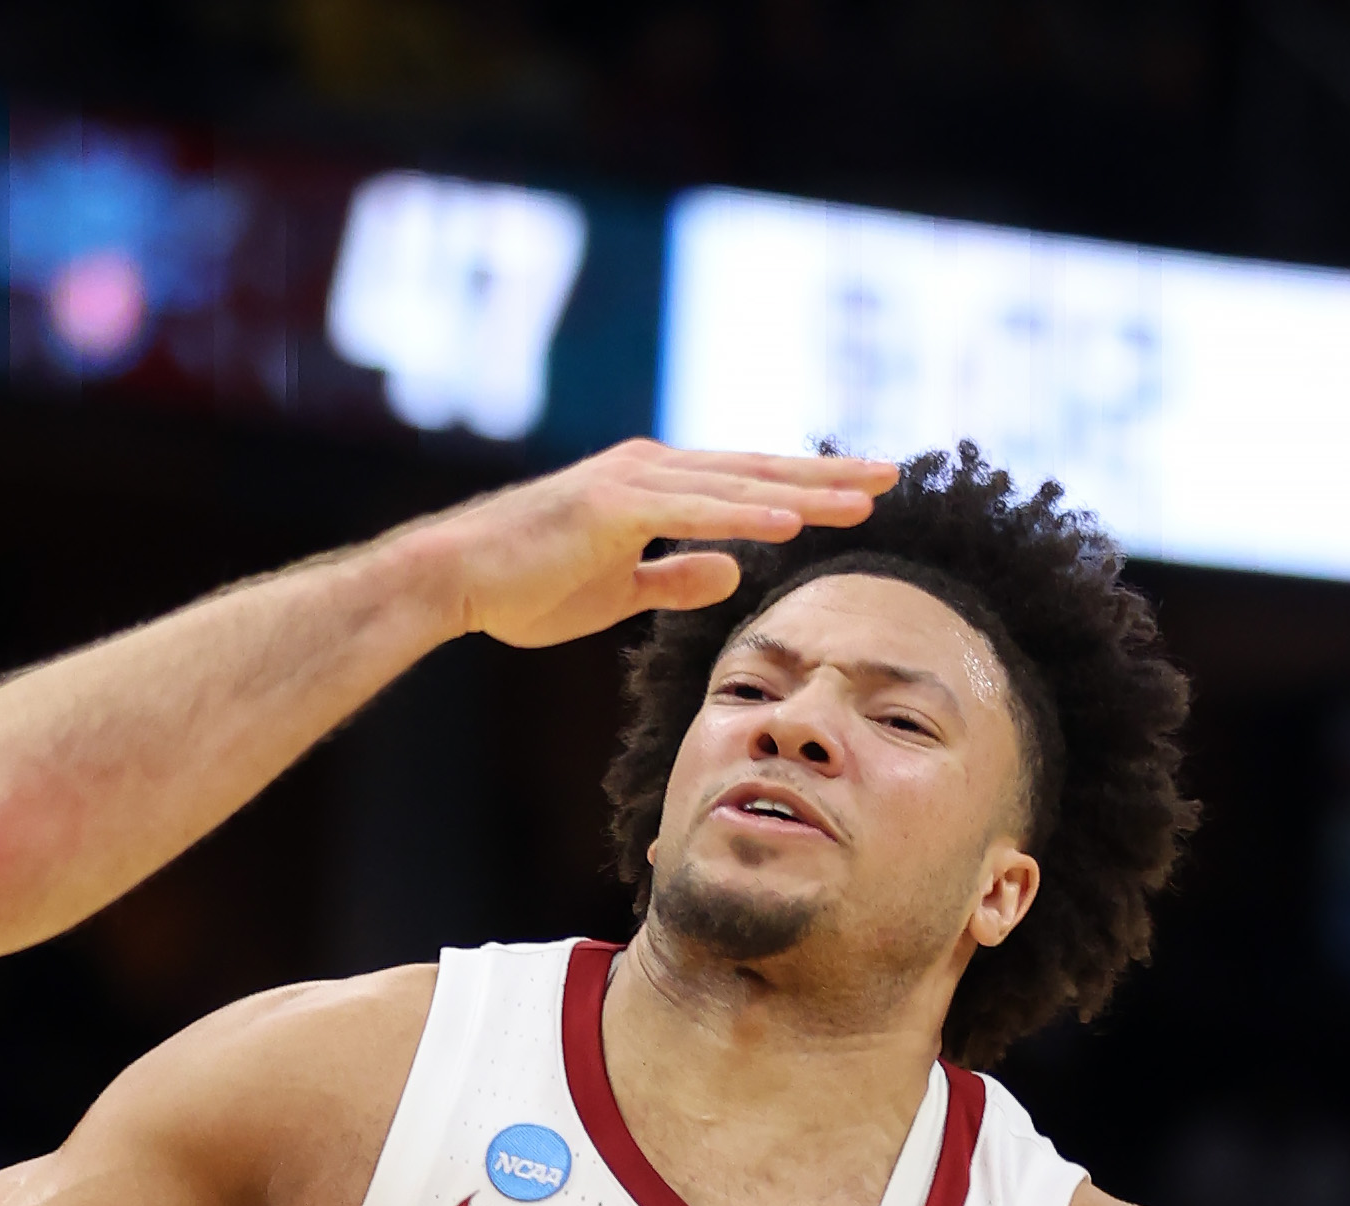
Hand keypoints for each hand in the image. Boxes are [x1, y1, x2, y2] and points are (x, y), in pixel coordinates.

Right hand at [425, 441, 897, 649]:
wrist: (454, 579)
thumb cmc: (525, 586)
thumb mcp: (618, 590)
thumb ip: (676, 577)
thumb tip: (733, 572)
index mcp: (655, 487)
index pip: (748, 483)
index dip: (808, 487)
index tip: (863, 491)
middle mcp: (651, 470)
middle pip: (758, 471)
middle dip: (828, 474)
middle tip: (894, 474)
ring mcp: (633, 481)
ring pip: (738, 484)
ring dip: (805, 490)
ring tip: (864, 498)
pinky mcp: (613, 505)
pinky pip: (693, 510)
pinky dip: (744, 515)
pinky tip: (792, 522)